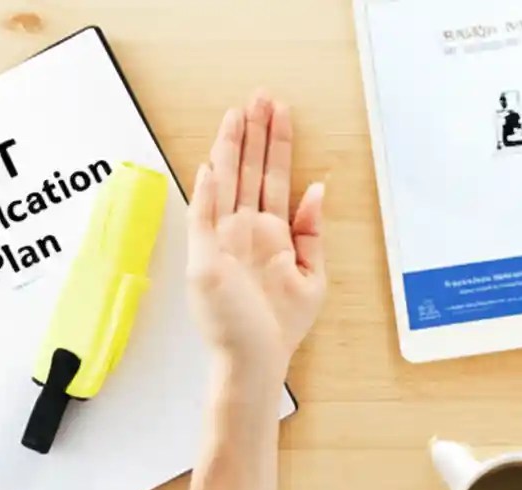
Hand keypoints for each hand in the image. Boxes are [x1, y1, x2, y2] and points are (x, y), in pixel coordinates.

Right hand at [187, 92, 326, 379]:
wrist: (257, 360)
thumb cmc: (280, 326)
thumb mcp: (312, 276)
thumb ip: (312, 233)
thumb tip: (317, 190)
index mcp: (270, 233)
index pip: (272, 176)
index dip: (277, 143)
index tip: (280, 111)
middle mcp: (245, 230)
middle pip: (248, 170)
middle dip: (254, 132)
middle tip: (259, 96)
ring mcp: (223, 242)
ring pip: (226, 183)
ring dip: (230, 148)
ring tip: (237, 113)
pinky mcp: (206, 259)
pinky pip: (204, 218)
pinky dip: (206, 192)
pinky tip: (210, 164)